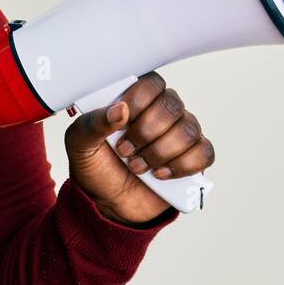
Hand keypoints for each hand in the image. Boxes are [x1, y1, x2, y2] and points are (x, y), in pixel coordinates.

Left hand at [63, 72, 215, 224]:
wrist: (107, 201)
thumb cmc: (95, 165)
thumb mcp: (80, 144)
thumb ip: (93, 124)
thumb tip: (120, 110)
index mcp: (135, 100)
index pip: (152, 82)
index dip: (139, 101)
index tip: (121, 123)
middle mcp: (161, 112)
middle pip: (172, 106)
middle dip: (146, 132)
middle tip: (124, 151)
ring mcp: (180, 134)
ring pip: (188, 131)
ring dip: (160, 152)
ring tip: (137, 166)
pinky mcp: (192, 158)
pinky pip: (203, 154)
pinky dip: (182, 166)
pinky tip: (159, 174)